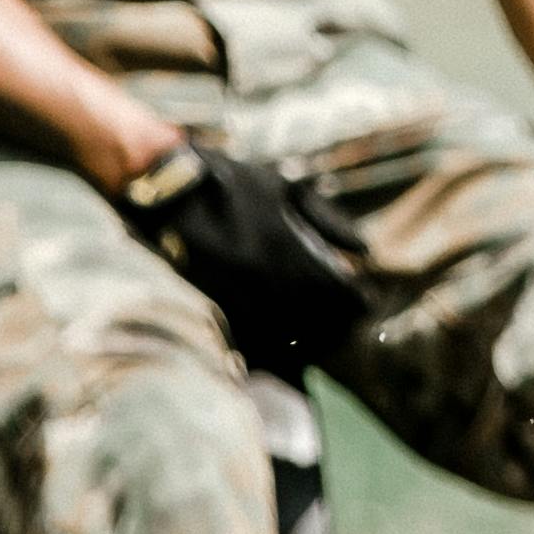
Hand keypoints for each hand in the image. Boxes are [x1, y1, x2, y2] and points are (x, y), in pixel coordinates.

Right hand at [122, 147, 376, 381]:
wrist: (166, 194)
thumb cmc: (231, 185)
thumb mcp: (285, 191)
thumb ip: (328, 221)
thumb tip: (366, 250)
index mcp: (290, 250)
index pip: (342, 295)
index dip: (359, 303)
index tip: (365, 302)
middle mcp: (267, 281)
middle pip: (320, 324)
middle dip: (338, 326)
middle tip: (346, 323)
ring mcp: (238, 300)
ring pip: (288, 341)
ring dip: (309, 341)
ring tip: (319, 336)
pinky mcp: (213, 312)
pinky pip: (252, 345)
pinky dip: (272, 348)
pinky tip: (281, 341)